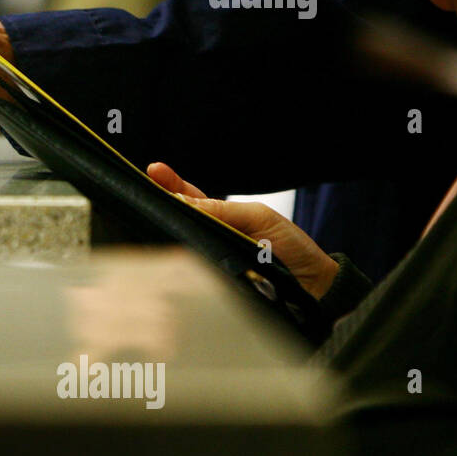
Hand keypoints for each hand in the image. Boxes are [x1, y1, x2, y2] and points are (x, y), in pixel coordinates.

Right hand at [146, 163, 338, 298]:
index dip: (170, 184)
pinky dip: (180, 257)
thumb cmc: (290, 248)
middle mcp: (211, 236)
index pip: (189, 197)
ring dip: (165, 229)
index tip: (154, 170)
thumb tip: (180, 201)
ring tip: (152, 211)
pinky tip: (170, 249)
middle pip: (176, 217)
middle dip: (159, 201)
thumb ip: (220, 210)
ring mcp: (209, 258)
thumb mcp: (258, 217)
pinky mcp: (211, 281)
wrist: (312, 286)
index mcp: (222, 216)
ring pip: (179, 242)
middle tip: (143, 187)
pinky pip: (190, 266)